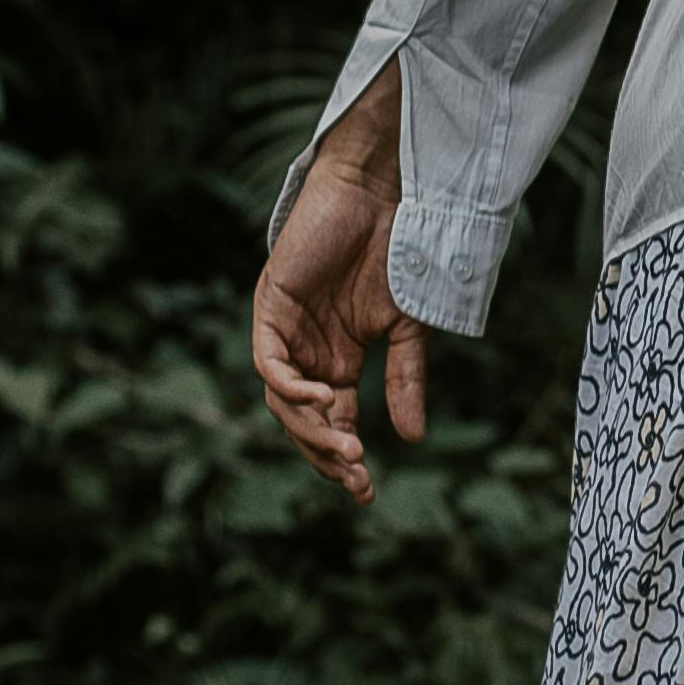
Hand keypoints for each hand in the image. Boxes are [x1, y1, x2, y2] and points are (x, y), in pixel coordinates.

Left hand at [247, 67, 426, 499]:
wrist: (384, 192)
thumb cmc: (397, 250)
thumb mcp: (407, 327)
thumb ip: (405, 380)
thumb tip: (414, 439)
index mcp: (338, 360)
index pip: (332, 422)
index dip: (343, 458)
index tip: (367, 492)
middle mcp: (307, 351)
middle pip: (303, 421)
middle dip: (326, 454)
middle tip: (357, 476)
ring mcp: (286, 330)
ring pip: (282, 400)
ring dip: (311, 429)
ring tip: (348, 446)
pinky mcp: (271, 305)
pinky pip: (269, 362)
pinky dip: (289, 387)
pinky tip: (321, 399)